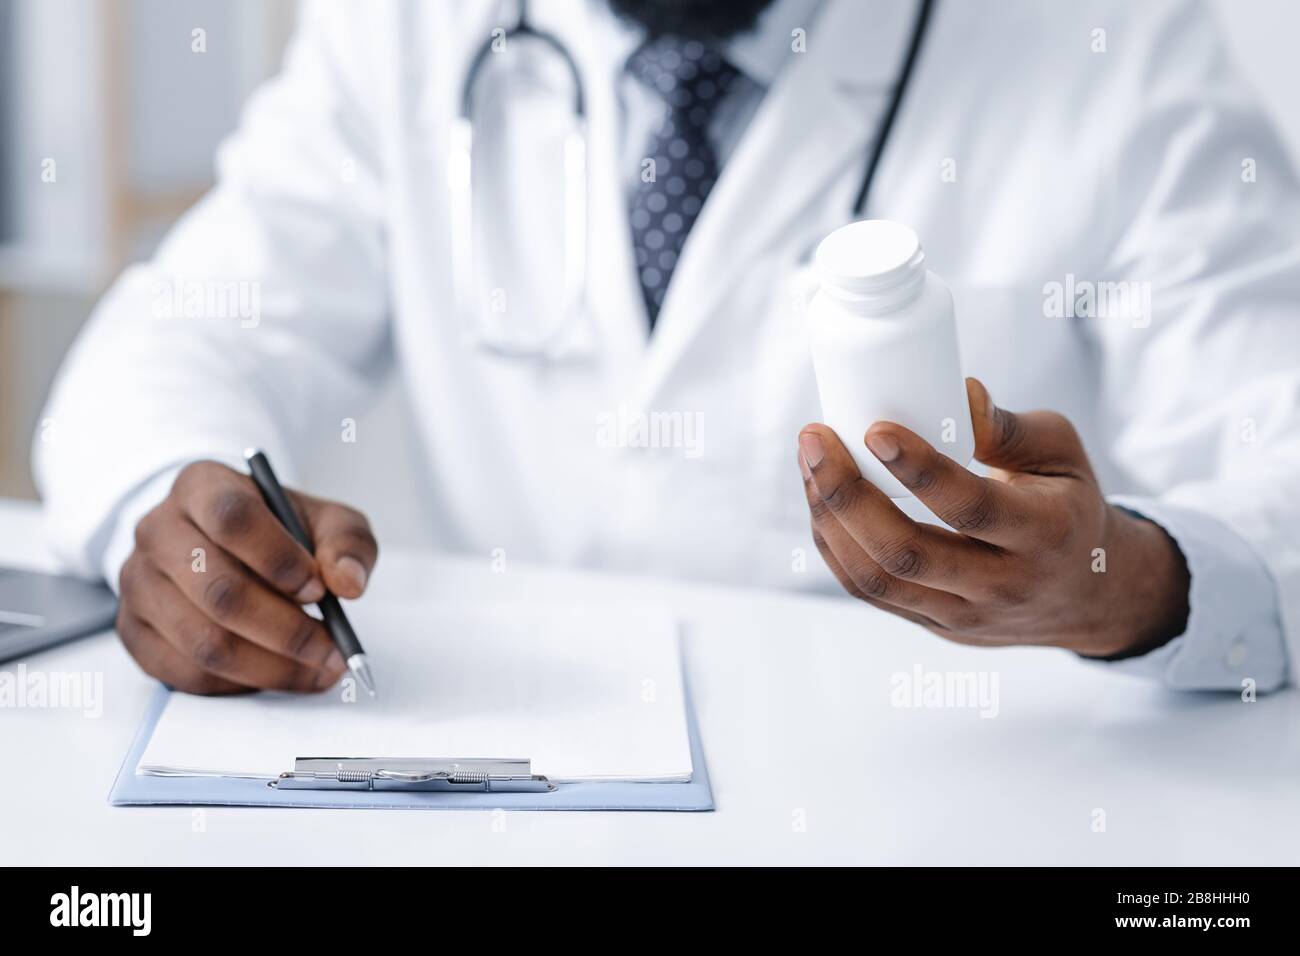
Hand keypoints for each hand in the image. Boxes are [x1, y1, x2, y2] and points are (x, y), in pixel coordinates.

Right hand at [117, 460, 378, 693]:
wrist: (230, 548)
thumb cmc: (282, 532)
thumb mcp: (326, 521)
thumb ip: (347, 544)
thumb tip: (348, 583)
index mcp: (202, 485)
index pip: (231, 517)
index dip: (278, 558)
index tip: (318, 589)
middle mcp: (157, 530)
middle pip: (218, 590)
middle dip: (286, 629)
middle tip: (331, 647)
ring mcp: (137, 583)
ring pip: (203, 641)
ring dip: (271, 666)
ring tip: (317, 667)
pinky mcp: (133, 631)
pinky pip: (185, 673)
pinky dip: (240, 685)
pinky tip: (276, 673)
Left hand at [798, 378, 1189, 656]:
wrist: (1087, 593)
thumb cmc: (1067, 501)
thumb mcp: (1062, 453)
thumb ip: (1008, 426)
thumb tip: (955, 392)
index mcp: (1045, 534)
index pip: (970, 508)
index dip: (918, 469)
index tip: (875, 428)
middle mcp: (1003, 584)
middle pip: (906, 552)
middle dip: (846, 494)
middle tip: (814, 438)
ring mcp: (964, 615)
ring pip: (876, 580)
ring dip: (829, 519)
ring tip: (809, 464)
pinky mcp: (934, 626)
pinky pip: (869, 592)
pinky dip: (835, 546)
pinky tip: (820, 501)